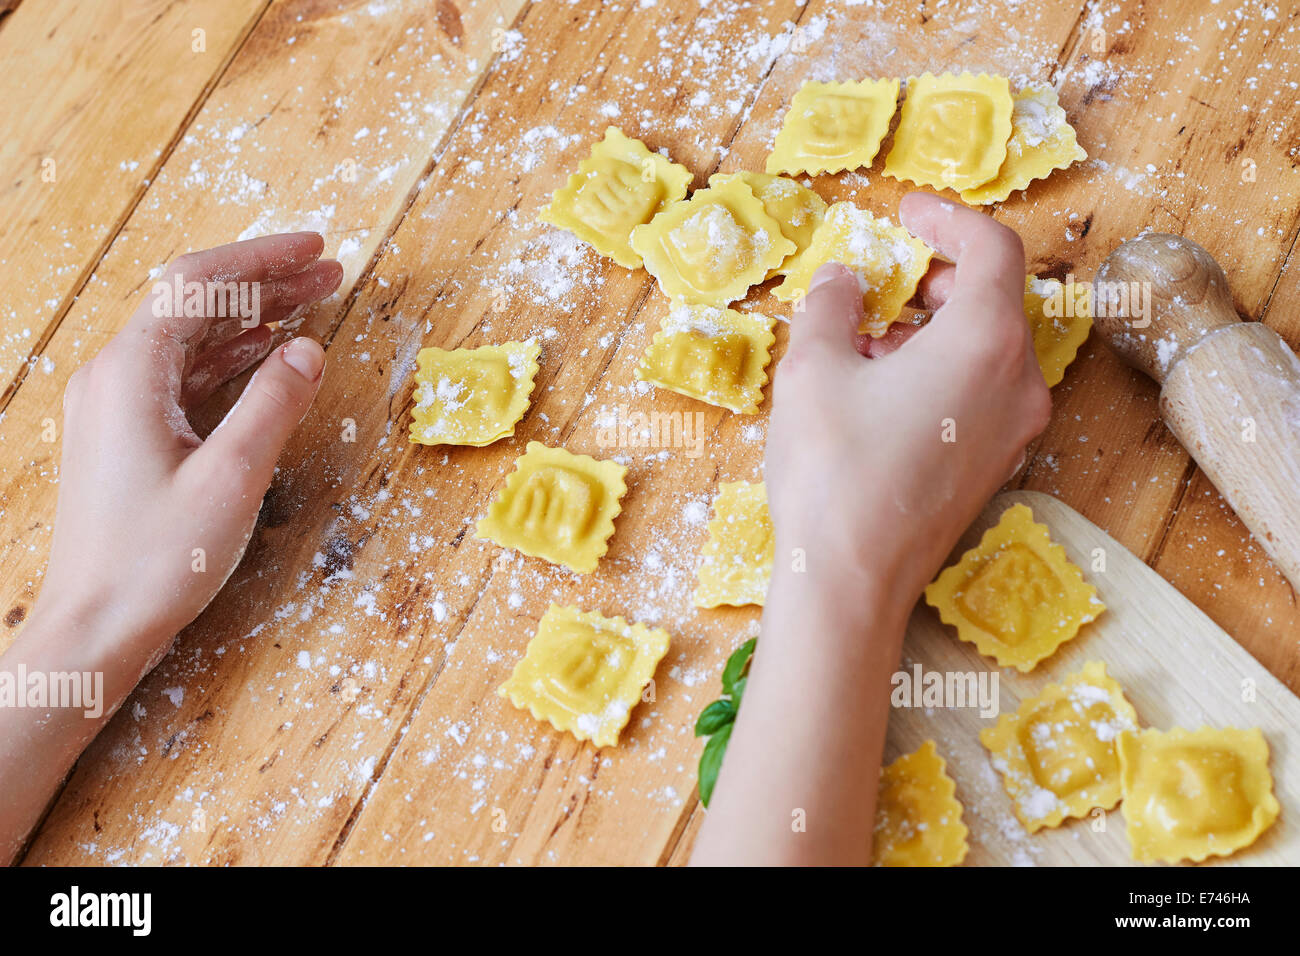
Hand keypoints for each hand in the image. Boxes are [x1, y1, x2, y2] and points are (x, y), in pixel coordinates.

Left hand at [36, 232, 341, 671]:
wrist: (95, 625)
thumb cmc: (155, 559)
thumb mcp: (231, 478)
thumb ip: (274, 404)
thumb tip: (307, 348)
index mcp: (130, 373)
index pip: (197, 286)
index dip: (260, 260)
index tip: (315, 248)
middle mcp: (114, 377)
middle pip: (193, 304)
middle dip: (264, 283)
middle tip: (328, 272)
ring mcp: (116, 406)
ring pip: (190, 337)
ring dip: (251, 317)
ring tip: (310, 304)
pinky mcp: (126, 436)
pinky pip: (183, 373)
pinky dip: (229, 355)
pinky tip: (266, 353)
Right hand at [766, 192, 1050, 604]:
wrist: (851, 582)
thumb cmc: (833, 468)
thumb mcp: (812, 370)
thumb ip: (830, 306)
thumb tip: (841, 281)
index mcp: (986, 341)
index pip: (993, 248)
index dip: (949, 218)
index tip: (908, 212)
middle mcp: (1019, 382)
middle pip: (996, 300)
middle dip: (938, 280)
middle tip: (885, 285)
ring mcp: (1015, 431)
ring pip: (987, 350)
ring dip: (933, 330)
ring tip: (866, 345)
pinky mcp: (996, 468)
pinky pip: (981, 394)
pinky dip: (941, 372)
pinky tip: (881, 393)